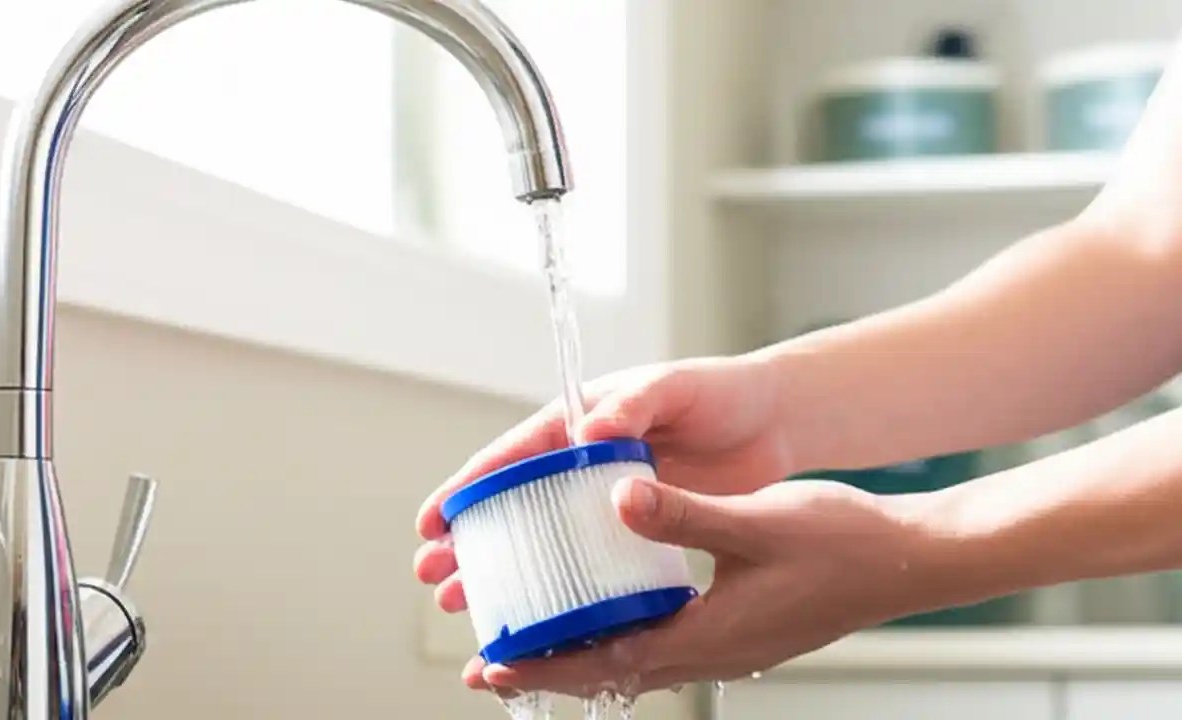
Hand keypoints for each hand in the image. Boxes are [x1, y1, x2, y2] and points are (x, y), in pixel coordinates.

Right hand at [414, 355, 790, 613]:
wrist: (779, 423)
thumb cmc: (722, 393)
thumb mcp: (675, 388)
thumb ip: (634, 405)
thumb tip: (591, 427)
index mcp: (580, 421)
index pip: (511, 456)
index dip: (468, 487)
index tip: (432, 520)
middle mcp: (584, 464)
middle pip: (512, 506)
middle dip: (468, 541)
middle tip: (434, 575)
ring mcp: (608, 501)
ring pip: (541, 540)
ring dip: (502, 570)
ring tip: (464, 604)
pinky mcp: (639, 530)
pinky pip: (590, 561)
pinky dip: (562, 586)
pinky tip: (543, 614)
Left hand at [470, 476, 932, 695]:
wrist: (910, 561)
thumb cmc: (842, 542)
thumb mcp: (757, 520)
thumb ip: (683, 514)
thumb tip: (618, 497)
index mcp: (709, 634)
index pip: (606, 662)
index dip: (545, 665)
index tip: (493, 664)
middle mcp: (715, 651)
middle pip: (613, 673)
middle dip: (550, 670)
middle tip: (492, 665)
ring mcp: (732, 646)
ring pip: (639, 663)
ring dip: (584, 657)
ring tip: (539, 646)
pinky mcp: (744, 631)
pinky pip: (668, 647)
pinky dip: (627, 640)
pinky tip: (616, 617)